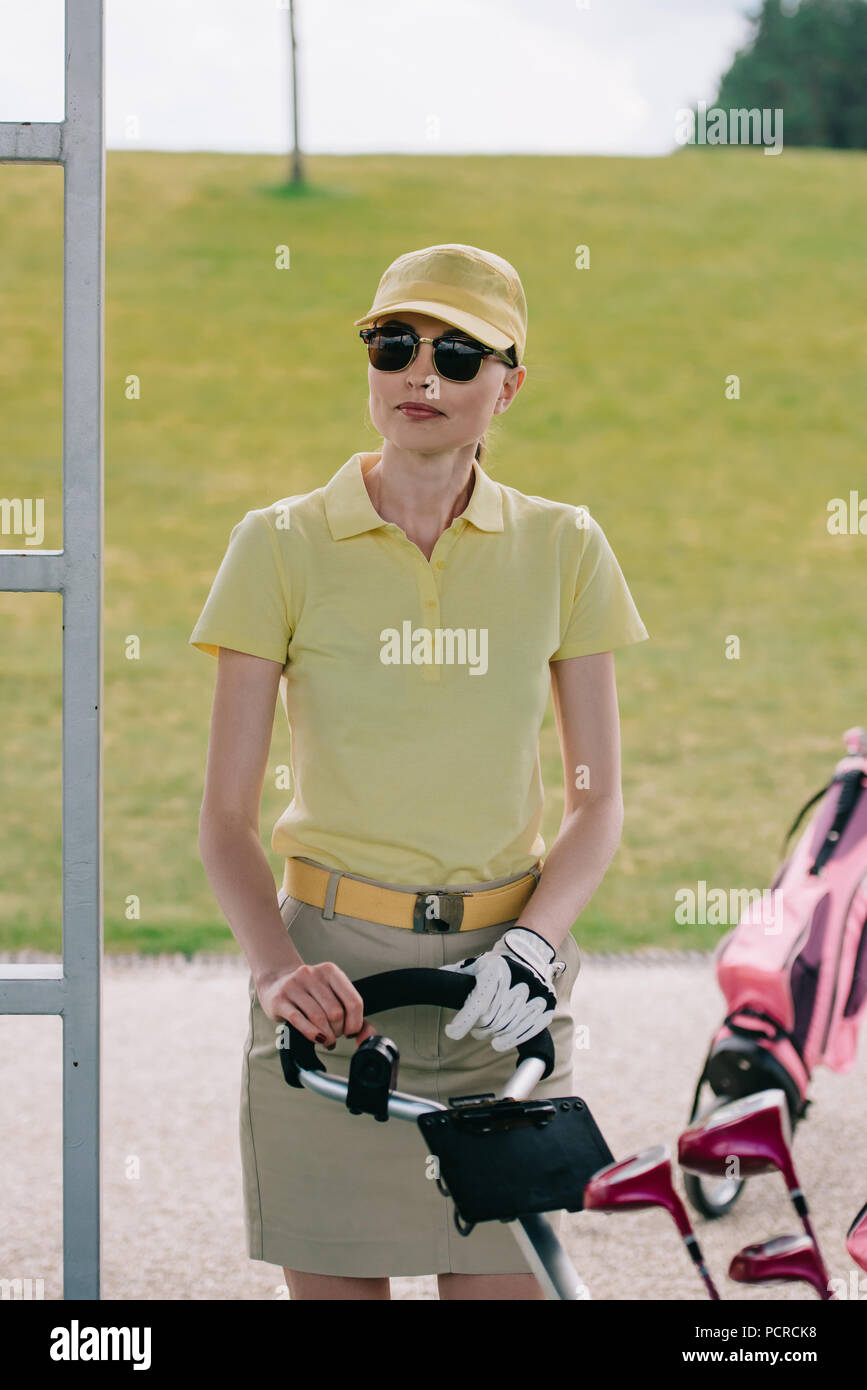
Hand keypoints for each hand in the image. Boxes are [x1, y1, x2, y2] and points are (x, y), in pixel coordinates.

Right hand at [257, 961, 377, 1049]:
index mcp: (330, 971)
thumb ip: (354, 1015)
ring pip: (318, 1018)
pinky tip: (317, 1039)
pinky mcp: (279, 1000)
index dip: (355, 1022)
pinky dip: (311, 1034)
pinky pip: (299, 1020)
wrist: (275, 982)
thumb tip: (368, 1037)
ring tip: (326, 1040)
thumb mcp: (332, 995)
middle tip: (334, 1036)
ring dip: (326, 1036)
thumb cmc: (310, 993)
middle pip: (336, 1012)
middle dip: (338, 1031)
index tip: (350, 1031)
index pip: (354, 1001)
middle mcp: (312, 974)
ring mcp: (294, 986)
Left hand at [440, 926, 569, 1051]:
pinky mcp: (545, 1006)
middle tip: (474, 1030)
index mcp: (494, 972)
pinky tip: (500, 1042)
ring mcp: (532, 995)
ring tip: (487, 1033)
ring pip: (506, 1028)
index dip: (463, 1021)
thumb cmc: (497, 964)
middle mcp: (514, 983)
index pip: (477, 1004)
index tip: (452, 1032)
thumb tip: (435, 976)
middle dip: (479, 1029)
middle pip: (491, 1020)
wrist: (528, 955)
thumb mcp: (475, 965)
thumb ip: (456, 973)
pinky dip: (511, 1039)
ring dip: (493, 1035)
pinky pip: (526, 1031)